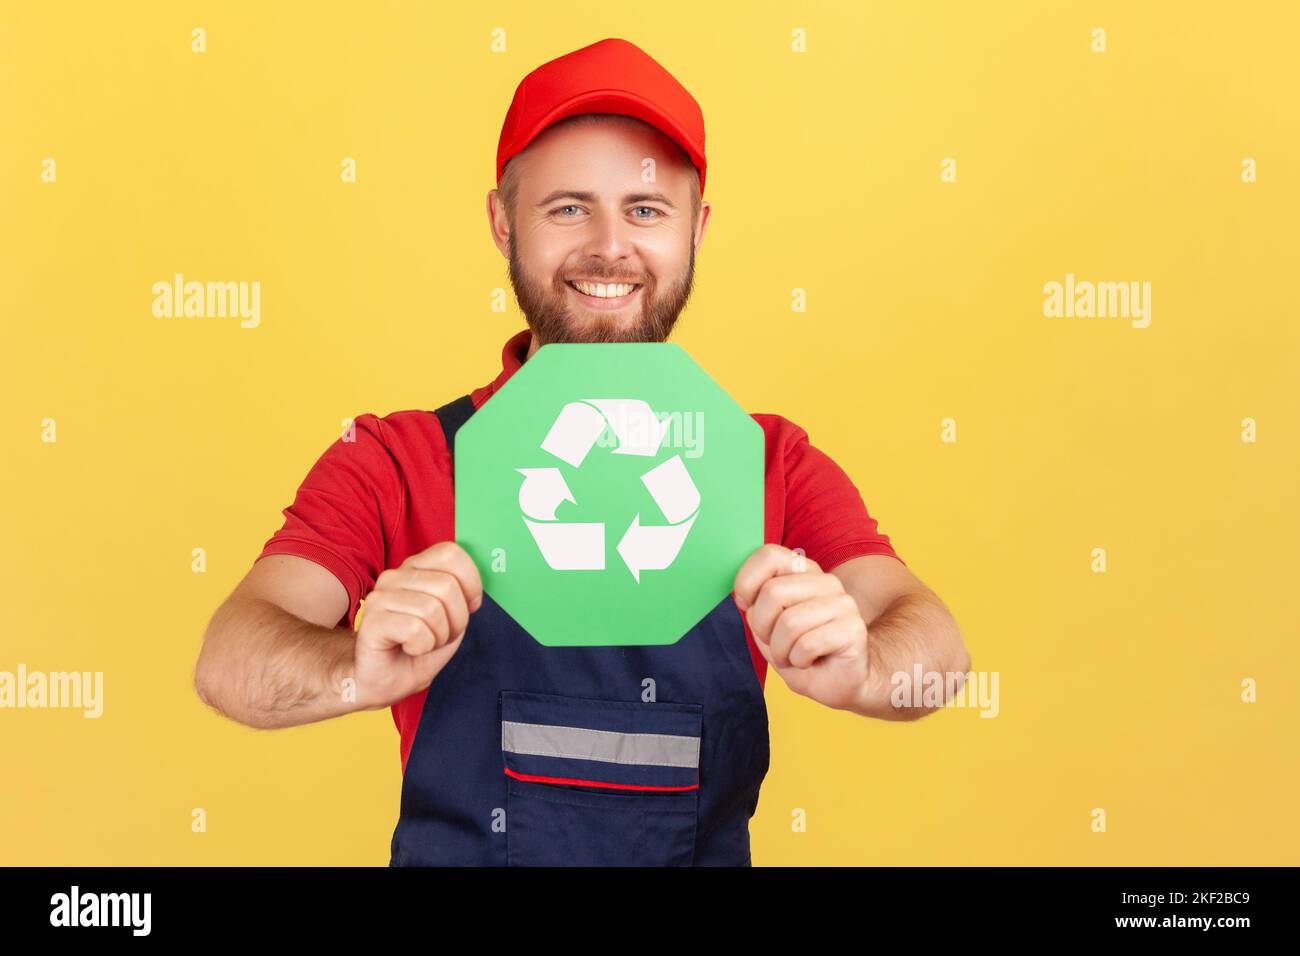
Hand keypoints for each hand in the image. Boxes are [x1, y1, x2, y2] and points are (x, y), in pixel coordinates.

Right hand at [351, 541, 483, 710]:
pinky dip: (422, 646)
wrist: (385, 680)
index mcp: (414, 568)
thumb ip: (461, 595)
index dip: (471, 582)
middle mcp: (394, 576)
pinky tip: (409, 648)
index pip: (450, 554)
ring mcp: (380, 597)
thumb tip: (473, 592)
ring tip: (423, 643)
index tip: (469, 606)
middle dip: (456, 620)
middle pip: (447, 586)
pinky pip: (415, 629)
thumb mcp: (451, 617)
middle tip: (439, 635)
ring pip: (432, 609)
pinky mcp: (372, 621)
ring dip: (438, 636)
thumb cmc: (418, 647)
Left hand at [733, 544, 870, 711]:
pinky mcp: (853, 628)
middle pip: (773, 592)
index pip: (769, 556)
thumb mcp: (768, 627)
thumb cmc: (801, 652)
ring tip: (792, 656)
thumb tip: (742, 595)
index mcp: (803, 573)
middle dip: (762, 627)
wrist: (839, 682)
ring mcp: (842, 603)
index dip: (747, 583)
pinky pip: (806, 645)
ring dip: (780, 650)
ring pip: (789, 622)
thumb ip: (756, 605)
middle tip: (775, 643)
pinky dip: (798, 660)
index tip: (748, 607)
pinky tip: (809, 661)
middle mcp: (825, 582)